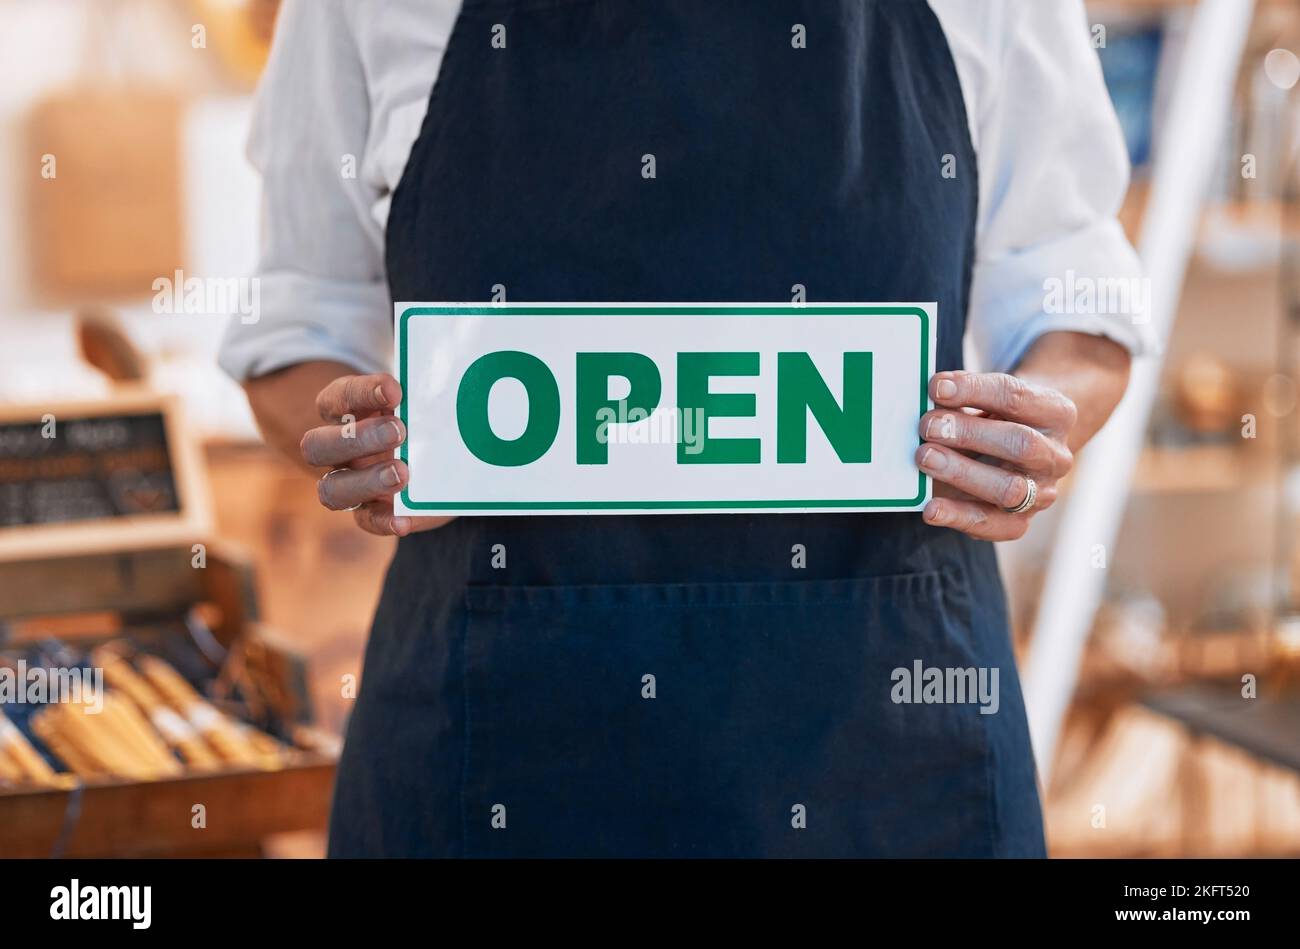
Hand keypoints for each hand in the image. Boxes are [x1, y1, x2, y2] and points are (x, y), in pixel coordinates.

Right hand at [299, 372, 452, 536]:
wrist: (437, 463)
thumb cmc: (421, 421)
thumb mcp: (421, 404)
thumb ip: (422, 395)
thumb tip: (447, 373)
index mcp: (345, 414)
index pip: (337, 398)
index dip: (361, 393)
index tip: (394, 389)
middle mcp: (339, 450)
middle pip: (318, 446)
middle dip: (356, 438)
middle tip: (398, 431)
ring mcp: (351, 484)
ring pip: (332, 489)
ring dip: (366, 481)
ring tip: (403, 473)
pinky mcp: (372, 513)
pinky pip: (366, 521)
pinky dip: (384, 521)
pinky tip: (403, 520)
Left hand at [916, 370, 1076, 540]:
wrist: (1018, 452)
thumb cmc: (996, 419)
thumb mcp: (988, 400)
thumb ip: (964, 398)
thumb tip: (933, 395)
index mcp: (1056, 414)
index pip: (1017, 398)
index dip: (975, 390)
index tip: (937, 387)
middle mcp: (1056, 457)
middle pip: (1021, 444)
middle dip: (969, 434)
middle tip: (928, 426)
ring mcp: (1041, 493)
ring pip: (1009, 488)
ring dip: (961, 472)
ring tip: (925, 457)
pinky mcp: (1019, 523)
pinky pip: (992, 525)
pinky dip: (957, 517)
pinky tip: (931, 508)